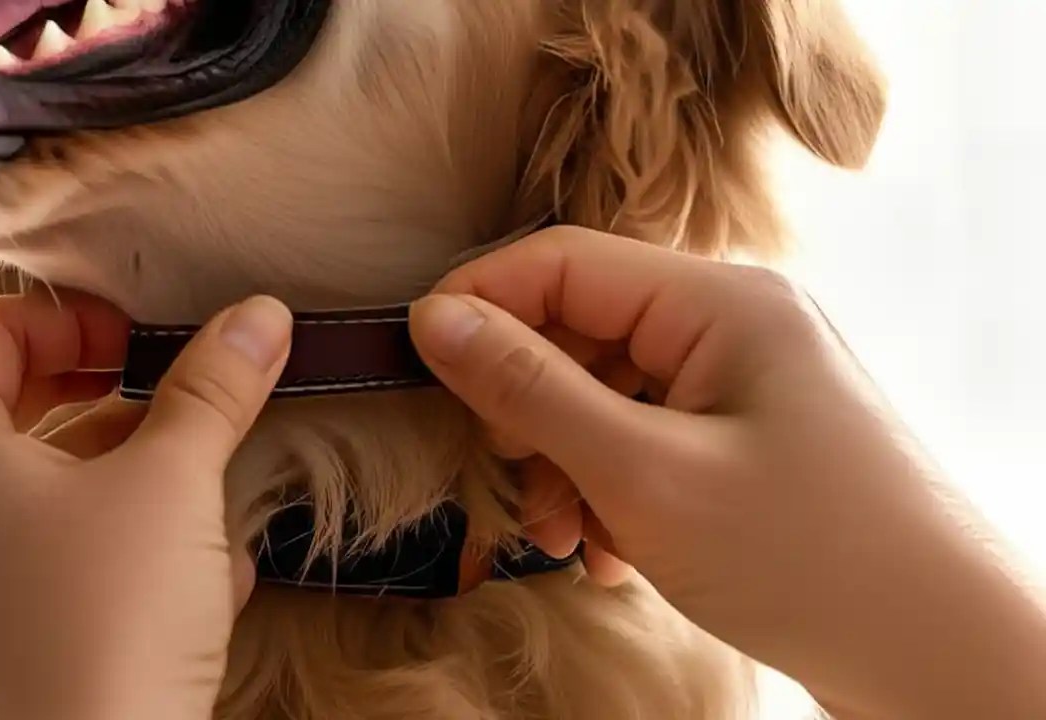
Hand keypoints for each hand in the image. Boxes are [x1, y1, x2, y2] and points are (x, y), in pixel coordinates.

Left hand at [0, 291, 293, 719]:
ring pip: (10, 509)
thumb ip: (212, 388)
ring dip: (103, 489)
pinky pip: (16, 590)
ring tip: (190, 502)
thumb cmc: (109, 625)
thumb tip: (258, 317)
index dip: (74, 321)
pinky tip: (178, 590)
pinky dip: (88, 570)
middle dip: (97, 406)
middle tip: (168, 409)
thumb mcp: (175, 482)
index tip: (144, 345)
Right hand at [408, 226, 1045, 719]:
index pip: (561, 261)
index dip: (478, 303)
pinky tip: (614, 552)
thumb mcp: (644, 475)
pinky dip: (612, 490)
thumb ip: (531, 390)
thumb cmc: (805, 558)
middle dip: (529, 414)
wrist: (937, 655)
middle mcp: (734, 323)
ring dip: (567, 466)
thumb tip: (434, 319)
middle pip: (580, 333)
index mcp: (720, 301)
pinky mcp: (746, 436)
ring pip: (606, 395)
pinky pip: (646, 437)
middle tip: (514, 488)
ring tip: (571, 541)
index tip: (415, 363)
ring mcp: (743, 381)